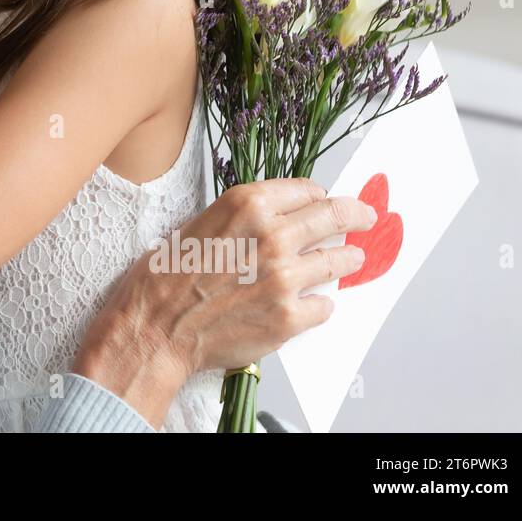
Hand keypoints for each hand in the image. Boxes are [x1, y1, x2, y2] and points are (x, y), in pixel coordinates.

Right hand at [73, 177, 375, 424]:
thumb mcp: (198, 225)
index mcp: (246, 204)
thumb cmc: (165, 277)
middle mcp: (272, 235)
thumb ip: (242, 219)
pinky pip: (325, 306)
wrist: (156, 329)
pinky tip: (305, 305)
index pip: (307, 190)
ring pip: (340, 262)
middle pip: (335, 217)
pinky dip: (319, 305)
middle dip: (356, 217)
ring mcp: (285, 277)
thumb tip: (277, 220)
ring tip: (348, 262)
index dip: (318, 197)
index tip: (325, 202)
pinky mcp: (290, 317)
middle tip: (365, 219)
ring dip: (346, 261)